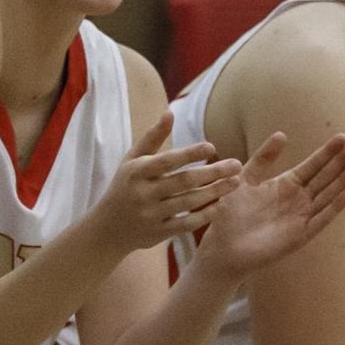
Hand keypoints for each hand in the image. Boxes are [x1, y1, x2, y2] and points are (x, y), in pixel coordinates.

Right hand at [85, 111, 243, 253]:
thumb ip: (153, 138)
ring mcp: (151, 214)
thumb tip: (169, 112)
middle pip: (183, 181)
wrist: (108, 227)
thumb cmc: (126, 185)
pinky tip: (222, 205)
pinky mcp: (159, 232)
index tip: (212, 147)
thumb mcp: (132, 160)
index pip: (166, 160)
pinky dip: (206, 215)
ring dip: (215, 192)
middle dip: (212, 172)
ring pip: (189, 202)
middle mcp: (143, 192)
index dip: (190, 153)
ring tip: (236, 182)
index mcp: (136, 171)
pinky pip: (187, 224)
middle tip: (236, 165)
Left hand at [195, 131, 344, 280]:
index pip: (311, 166)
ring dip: (342, 181)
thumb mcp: (244, 178)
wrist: (222, 246)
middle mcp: (297, 200)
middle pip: (323, 178)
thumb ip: (263, 159)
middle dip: (339, 162)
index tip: (342, 137)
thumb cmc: (230, 213)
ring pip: (326, 195)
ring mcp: (301, 217)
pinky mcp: (299, 235)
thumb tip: (282, 134)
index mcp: (284, 185)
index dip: (326, 153)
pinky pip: (320, 220)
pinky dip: (332, 208)